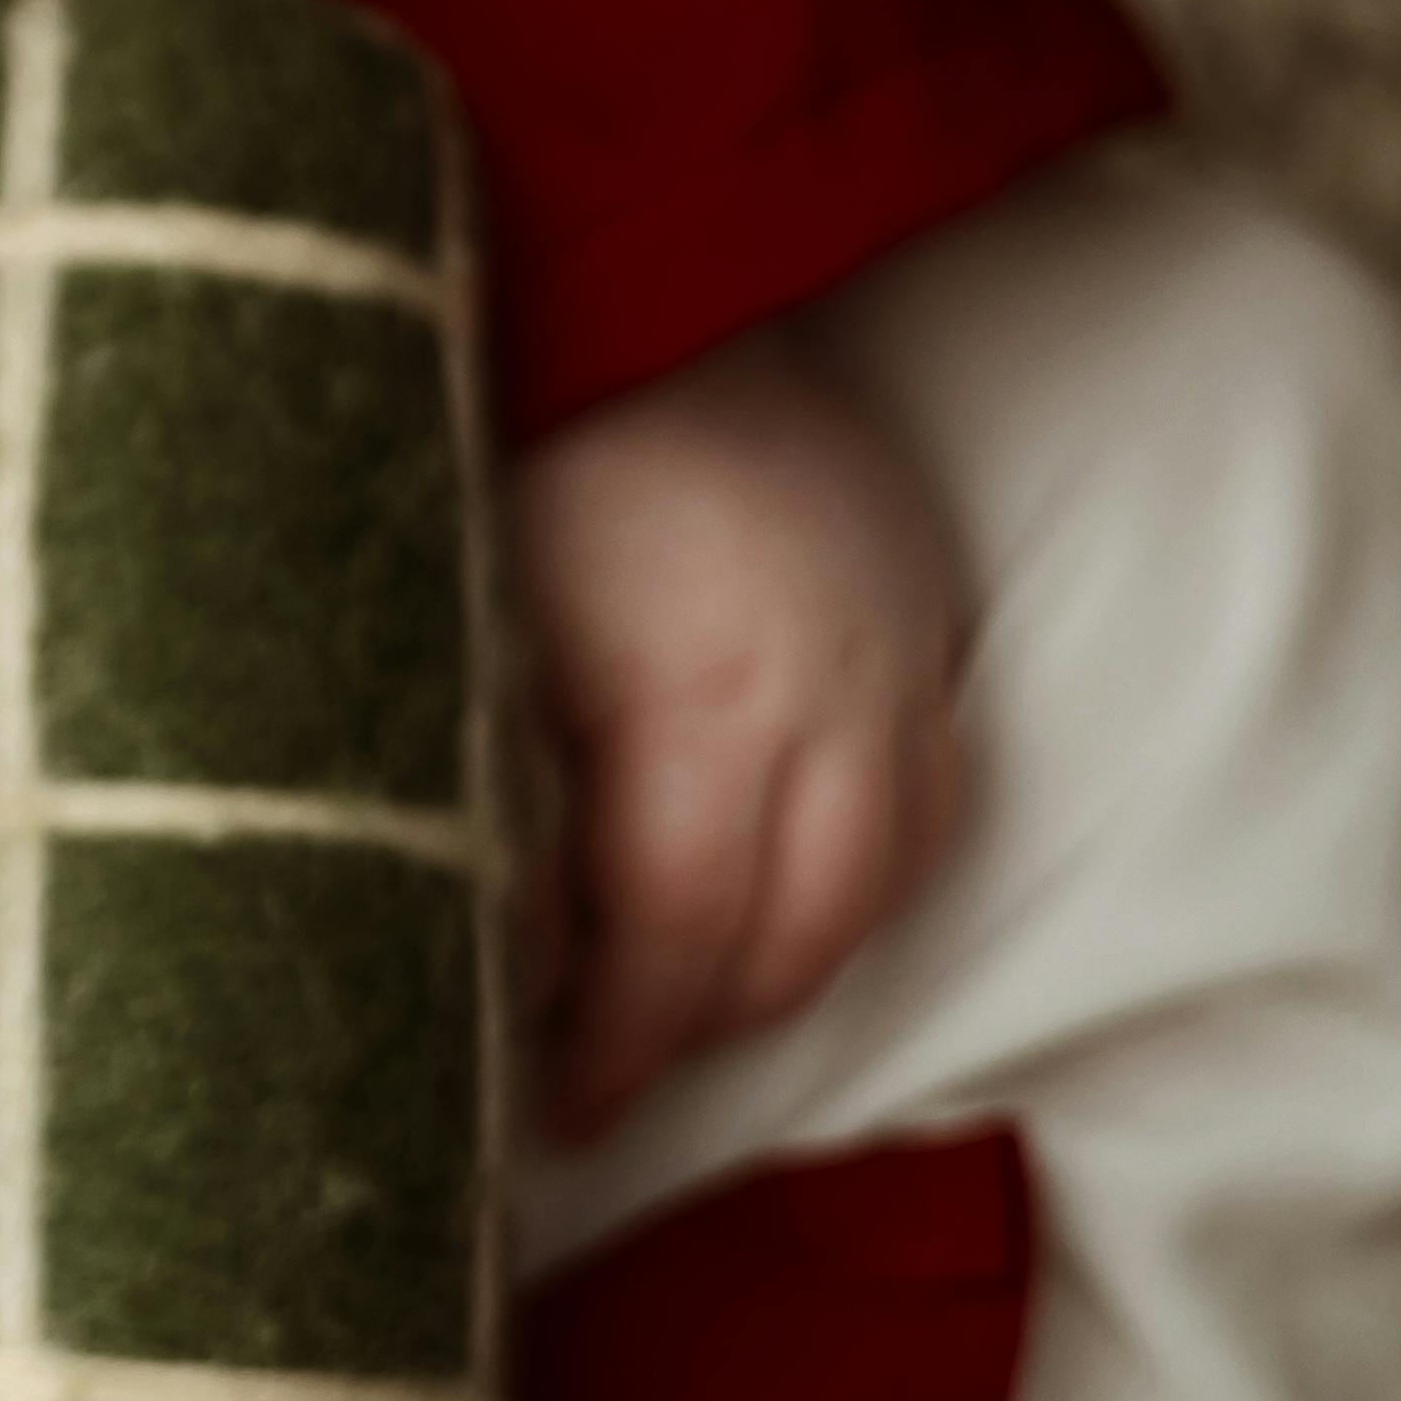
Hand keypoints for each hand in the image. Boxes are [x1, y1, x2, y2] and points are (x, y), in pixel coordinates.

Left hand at [509, 318, 971, 1139]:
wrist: (664, 288)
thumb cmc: (536, 445)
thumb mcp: (473, 616)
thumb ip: (489, 788)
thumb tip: (501, 959)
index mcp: (697, 700)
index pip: (671, 939)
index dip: (614, 1047)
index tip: (553, 1112)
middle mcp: (825, 701)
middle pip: (785, 940)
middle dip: (690, 1032)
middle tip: (599, 1079)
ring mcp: (894, 667)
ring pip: (872, 893)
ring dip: (779, 972)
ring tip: (676, 1013)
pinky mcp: (928, 629)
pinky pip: (927, 811)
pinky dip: (857, 886)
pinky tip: (779, 908)